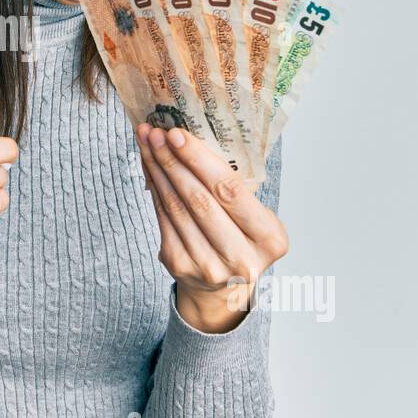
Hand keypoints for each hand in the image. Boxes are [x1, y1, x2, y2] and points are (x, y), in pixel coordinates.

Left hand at [136, 123, 289, 332]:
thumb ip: (233, 187)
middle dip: (174, 160)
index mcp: (270, 239)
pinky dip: (155, 187)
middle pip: (200, 199)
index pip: (230, 191)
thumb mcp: (254, 215)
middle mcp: (241, 258)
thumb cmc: (241, 236)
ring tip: (147, 143)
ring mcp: (208, 265)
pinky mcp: (180, 264)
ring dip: (158, 169)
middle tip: (156, 133)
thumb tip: (190, 139)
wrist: (223, 284)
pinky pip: (163, 217)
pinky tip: (150, 167)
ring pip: (177, 206)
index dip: (199, 160)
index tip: (177, 134)